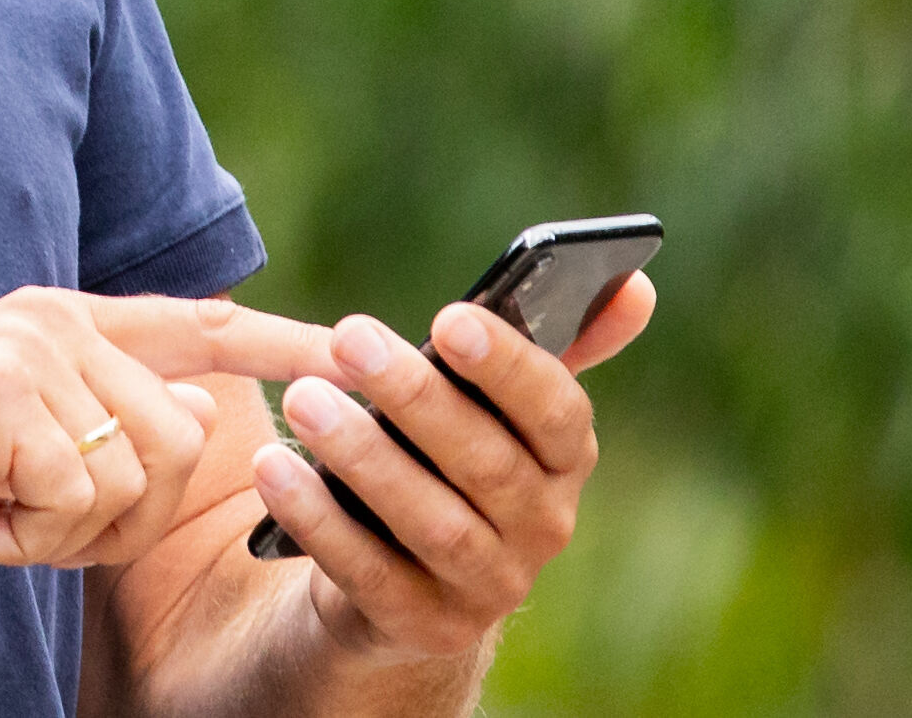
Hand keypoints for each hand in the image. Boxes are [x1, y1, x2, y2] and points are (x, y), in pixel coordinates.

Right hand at [0, 287, 336, 578]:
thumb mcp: (12, 436)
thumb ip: (101, 418)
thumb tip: (203, 416)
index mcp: (58, 319)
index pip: (195, 324)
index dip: (282, 343)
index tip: (357, 354)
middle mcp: (52, 319)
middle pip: (182, 439)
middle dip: (123, 517)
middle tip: (24, 522)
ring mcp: (28, 350)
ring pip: (138, 476)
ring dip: (69, 533)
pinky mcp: (3, 396)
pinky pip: (79, 501)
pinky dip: (29, 540)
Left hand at [249, 272, 656, 662]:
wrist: (403, 575)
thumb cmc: (443, 454)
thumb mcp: (493, 401)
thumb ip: (554, 342)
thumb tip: (636, 285)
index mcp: (564, 459)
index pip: (556, 410)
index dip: (506, 366)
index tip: (447, 318)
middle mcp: (543, 527)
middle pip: (485, 461)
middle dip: (414, 396)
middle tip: (347, 336)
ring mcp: (488, 586)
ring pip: (430, 520)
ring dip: (363, 456)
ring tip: (302, 398)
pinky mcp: (426, 626)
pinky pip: (370, 573)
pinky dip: (320, 520)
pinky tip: (275, 470)